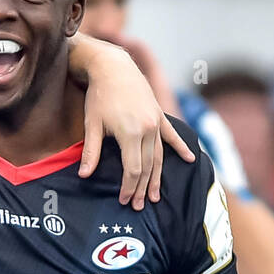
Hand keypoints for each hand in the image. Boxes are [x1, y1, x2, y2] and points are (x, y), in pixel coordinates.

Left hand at [78, 41, 193, 207]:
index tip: (124, 200)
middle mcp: (148, 129)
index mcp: (131, 133)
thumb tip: (83, 175)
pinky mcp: (159, 115)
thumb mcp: (92, 124)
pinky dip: (180, 148)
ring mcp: (157, 122)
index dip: (129, 187)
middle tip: (139, 206)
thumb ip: (91, 151)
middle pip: (148, 166)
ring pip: (159, 156)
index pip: (133, 169)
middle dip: (142, 188)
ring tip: (156, 196)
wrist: (113, 67)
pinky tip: (190, 159)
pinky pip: (172, 136)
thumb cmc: (99, 96)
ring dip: (157, 177)